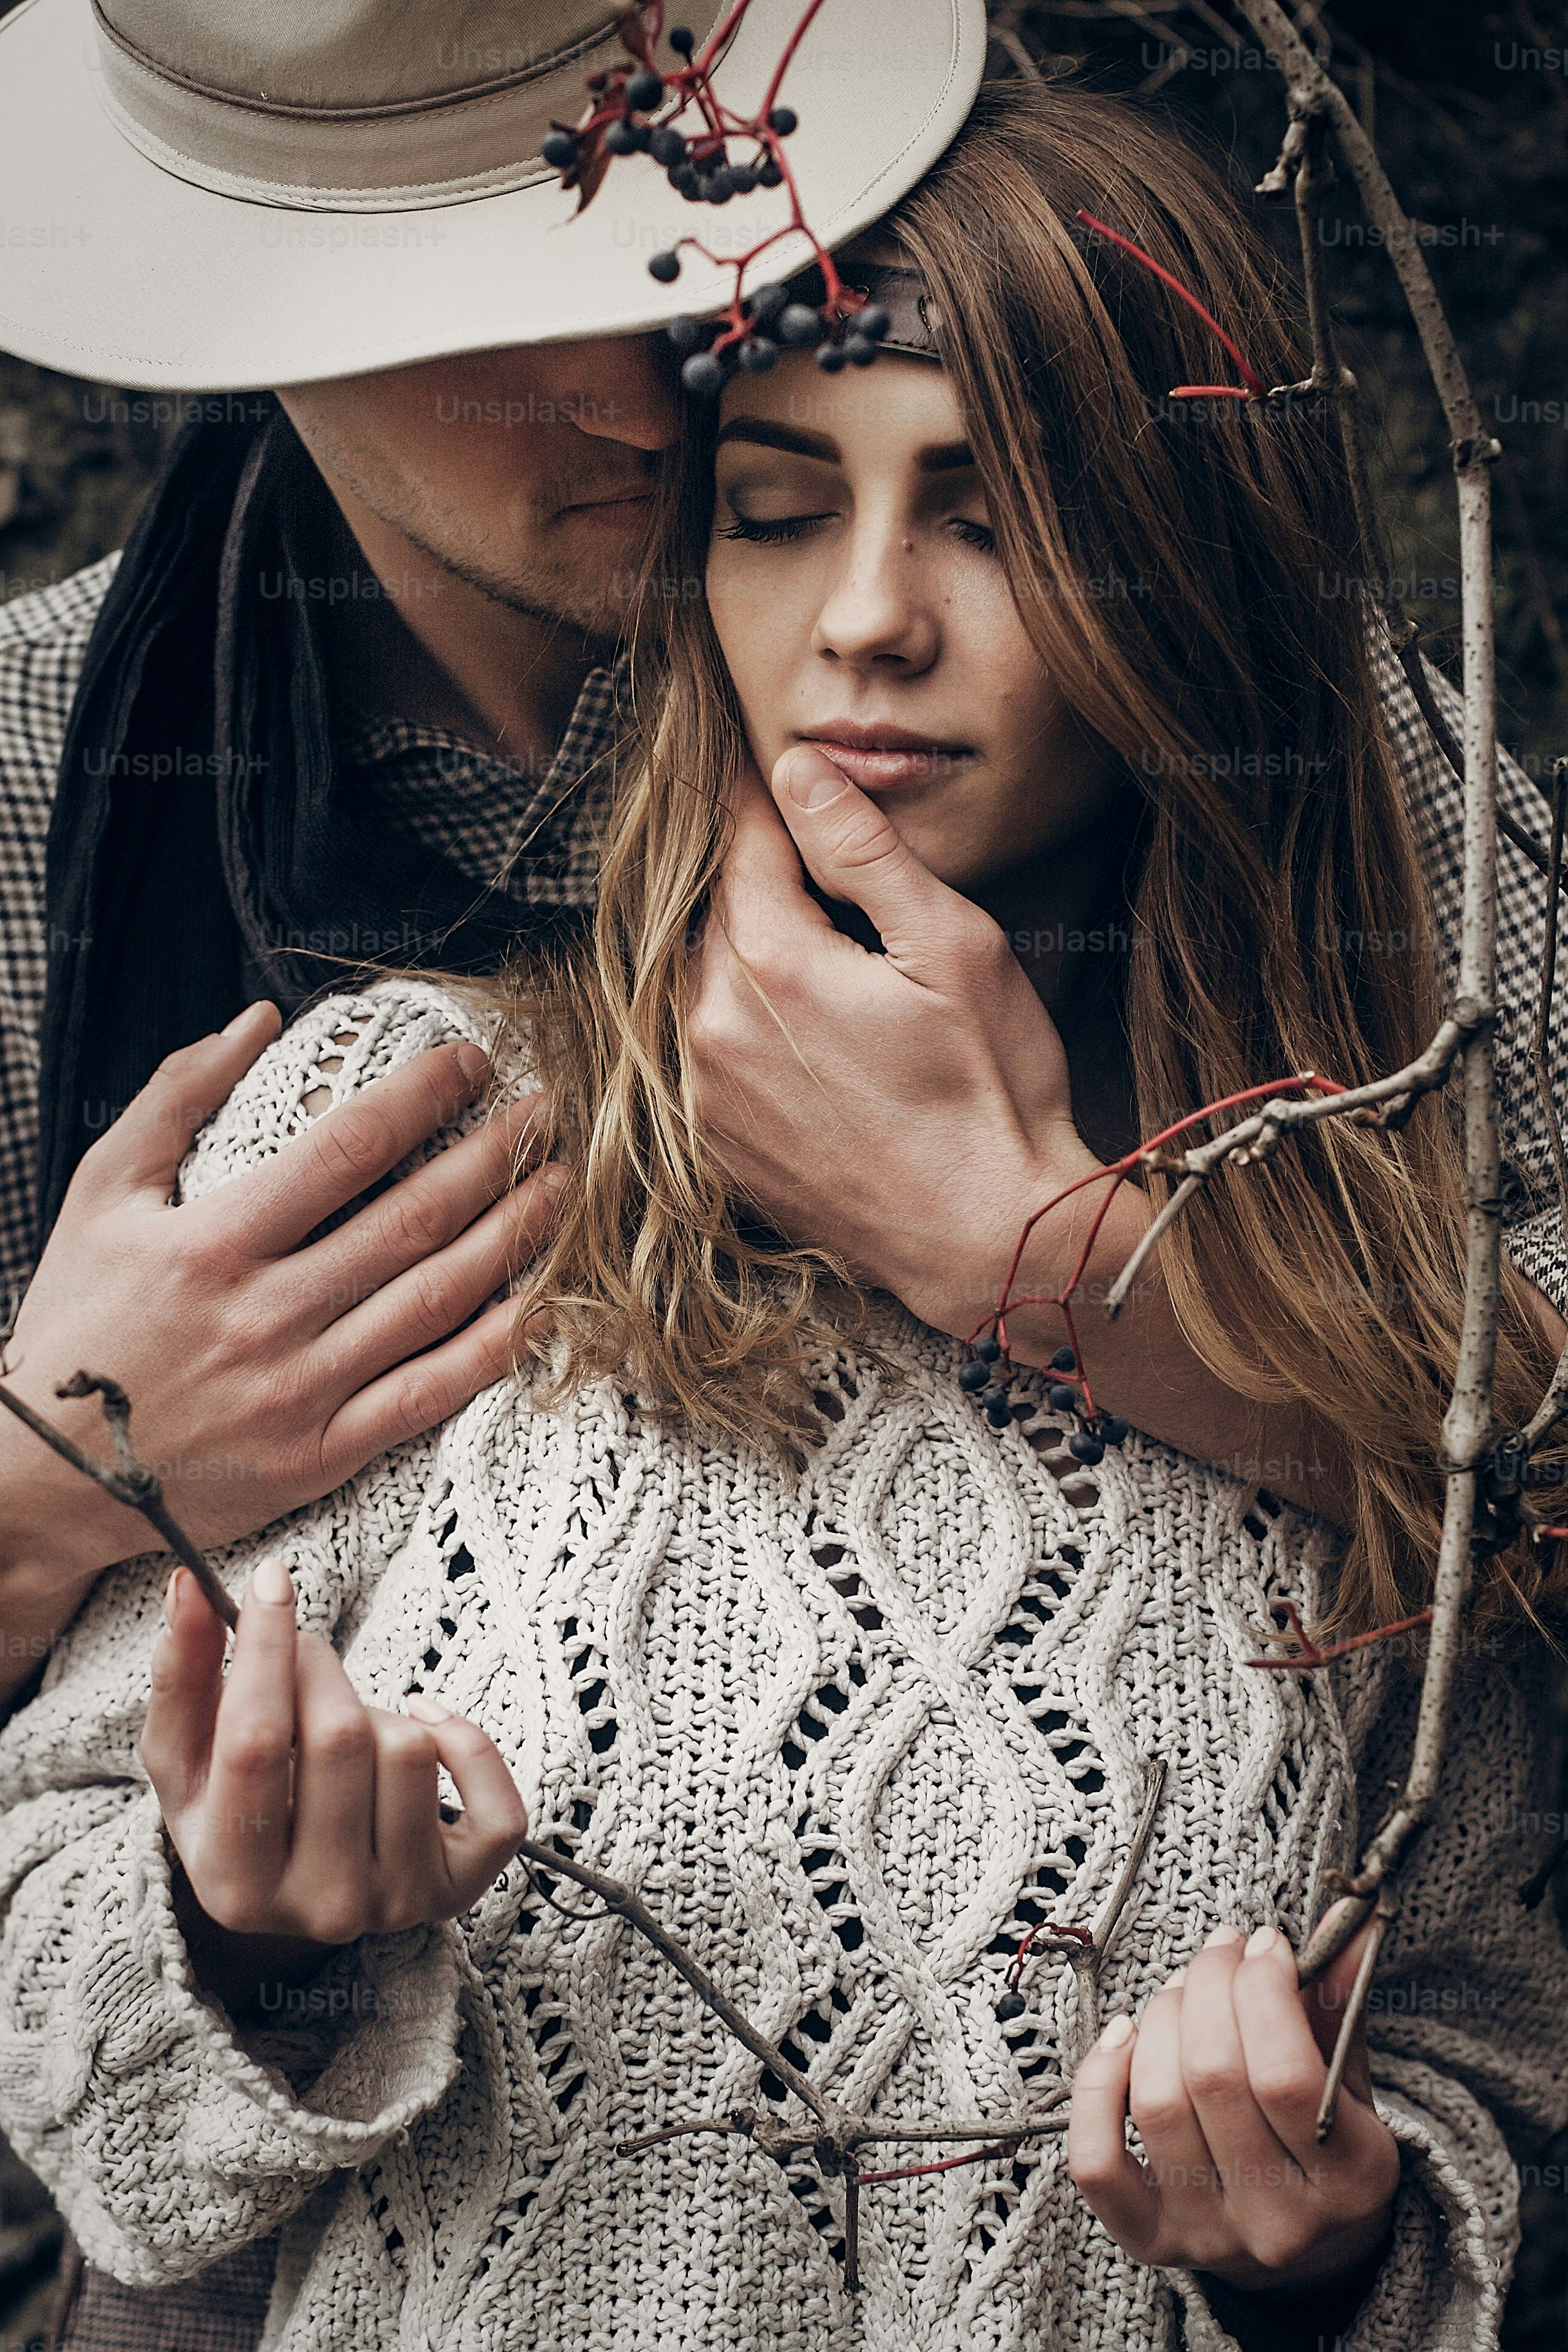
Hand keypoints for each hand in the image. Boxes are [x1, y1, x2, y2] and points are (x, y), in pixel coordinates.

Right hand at [1, 1003, 557, 1587]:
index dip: (423, 1096)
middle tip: (549, 1114)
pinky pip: (429, 1395)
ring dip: (514, 1238)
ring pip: (436, 1301)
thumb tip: (258, 1020)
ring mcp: (301, 1390)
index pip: (348, 1148)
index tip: (472, 1063)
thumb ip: (174, 1096)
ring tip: (563, 1188)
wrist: (43, 1477)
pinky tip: (545, 1304)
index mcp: (214, 1242)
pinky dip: (494, 1349)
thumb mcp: (101, 1194)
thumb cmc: (75, 1321)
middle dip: (495, 1158)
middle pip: (413, 1220)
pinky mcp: (321, 1453)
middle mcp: (265, 1315)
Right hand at [142, 1561, 526, 2007]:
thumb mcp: (187, 1755)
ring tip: (346, 1728)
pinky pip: (497, 1803)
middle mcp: (320, 1906)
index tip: (273, 1578)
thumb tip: (190, 1588)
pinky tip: (425, 1724)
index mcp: (234, 1882)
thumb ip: (182, 1673)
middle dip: (318, 1667)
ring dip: (379, 1710)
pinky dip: (467, 1741)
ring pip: (409, 1751)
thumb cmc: (231, 1806)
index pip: (254, 1741)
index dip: (265, 1649)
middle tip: (301, 1657)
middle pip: (338, 1738)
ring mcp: (397, 1901)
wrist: (292, 1884)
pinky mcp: (460, 1888)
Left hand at [688, 751, 1356, 1527]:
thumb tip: (798, 771)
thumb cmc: (991, 1092)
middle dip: (765, 883)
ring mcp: (709, 1093)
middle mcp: (715, 1026)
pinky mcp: (719, 1145)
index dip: (766, 798)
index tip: (776, 769)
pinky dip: (749, 1027)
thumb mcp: (953, 948)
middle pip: (721, 913)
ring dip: (753, 957)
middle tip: (820, 869)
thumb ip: (866, 852)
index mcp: (771, 963)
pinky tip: (814, 1039)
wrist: (987, 1242)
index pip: (744, 842)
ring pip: (710, 983)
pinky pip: (712, 1053)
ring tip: (827, 961)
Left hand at [1067, 1922, 1400, 2295]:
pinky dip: (1097, 2085)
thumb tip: (1349, 1923)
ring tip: (1183, 1991)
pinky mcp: (1149, 2239)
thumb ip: (1342, 2004)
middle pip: (1213, 2077)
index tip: (1262, 1942)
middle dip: (1209, 1987)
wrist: (1303, 2245)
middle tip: (1219, 1952)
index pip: (1286, 2075)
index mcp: (1350, 2181)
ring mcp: (1209, 2235)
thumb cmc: (1323, 2141)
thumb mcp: (1349, 2080)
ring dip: (1161, 2020)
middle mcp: (1279, 2222)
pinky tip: (1122, 2036)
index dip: (1262, 1990)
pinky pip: (1096, 2161)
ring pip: (1157, 2103)